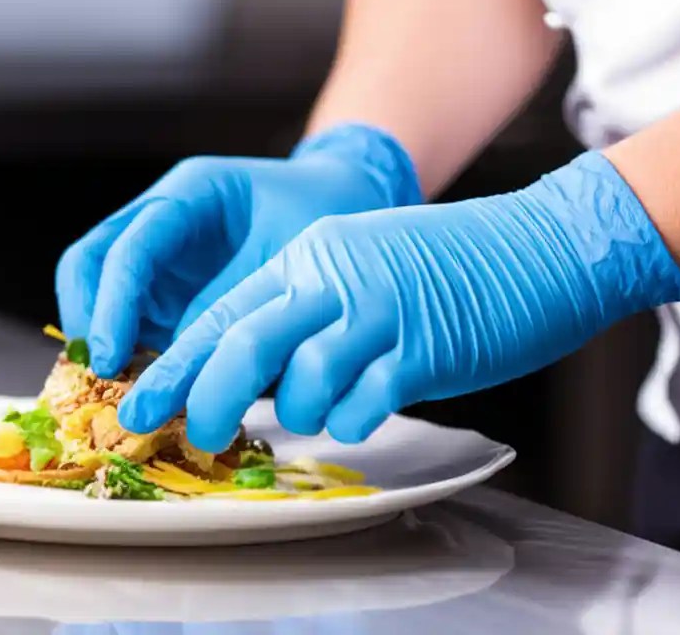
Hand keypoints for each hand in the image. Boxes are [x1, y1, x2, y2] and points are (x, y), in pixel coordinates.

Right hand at [55, 124, 421, 377]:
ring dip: (99, 343)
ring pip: (96, 293)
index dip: (113, 306)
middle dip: (88, 321)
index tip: (110, 358)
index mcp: (189, 194)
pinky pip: (127, 322)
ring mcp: (157, 255)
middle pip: (88, 263)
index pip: (130, 247)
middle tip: (102, 378)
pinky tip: (144, 391)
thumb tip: (188, 364)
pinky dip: (126, 356)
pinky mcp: (163, 290)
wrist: (348, 205)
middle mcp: (159, 220)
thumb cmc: (324, 219)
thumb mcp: (290, 257)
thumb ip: (236, 305)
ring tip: (120, 392)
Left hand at [118, 152, 679, 450]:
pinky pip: (363, 404)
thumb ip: (309, 306)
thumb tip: (259, 370)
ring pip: (302, 382)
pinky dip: (353, 421)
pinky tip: (367, 412)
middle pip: (243, 345)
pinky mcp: (423, 349)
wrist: (539, 244)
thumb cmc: (450, 265)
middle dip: (205, 399)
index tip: (140, 404)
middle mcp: (335, 280)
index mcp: (312, 258)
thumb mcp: (362, 263)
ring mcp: (378, 313)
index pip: (224, 314)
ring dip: (301, 413)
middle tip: (192, 435)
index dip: (176, 365)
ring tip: (326, 408)